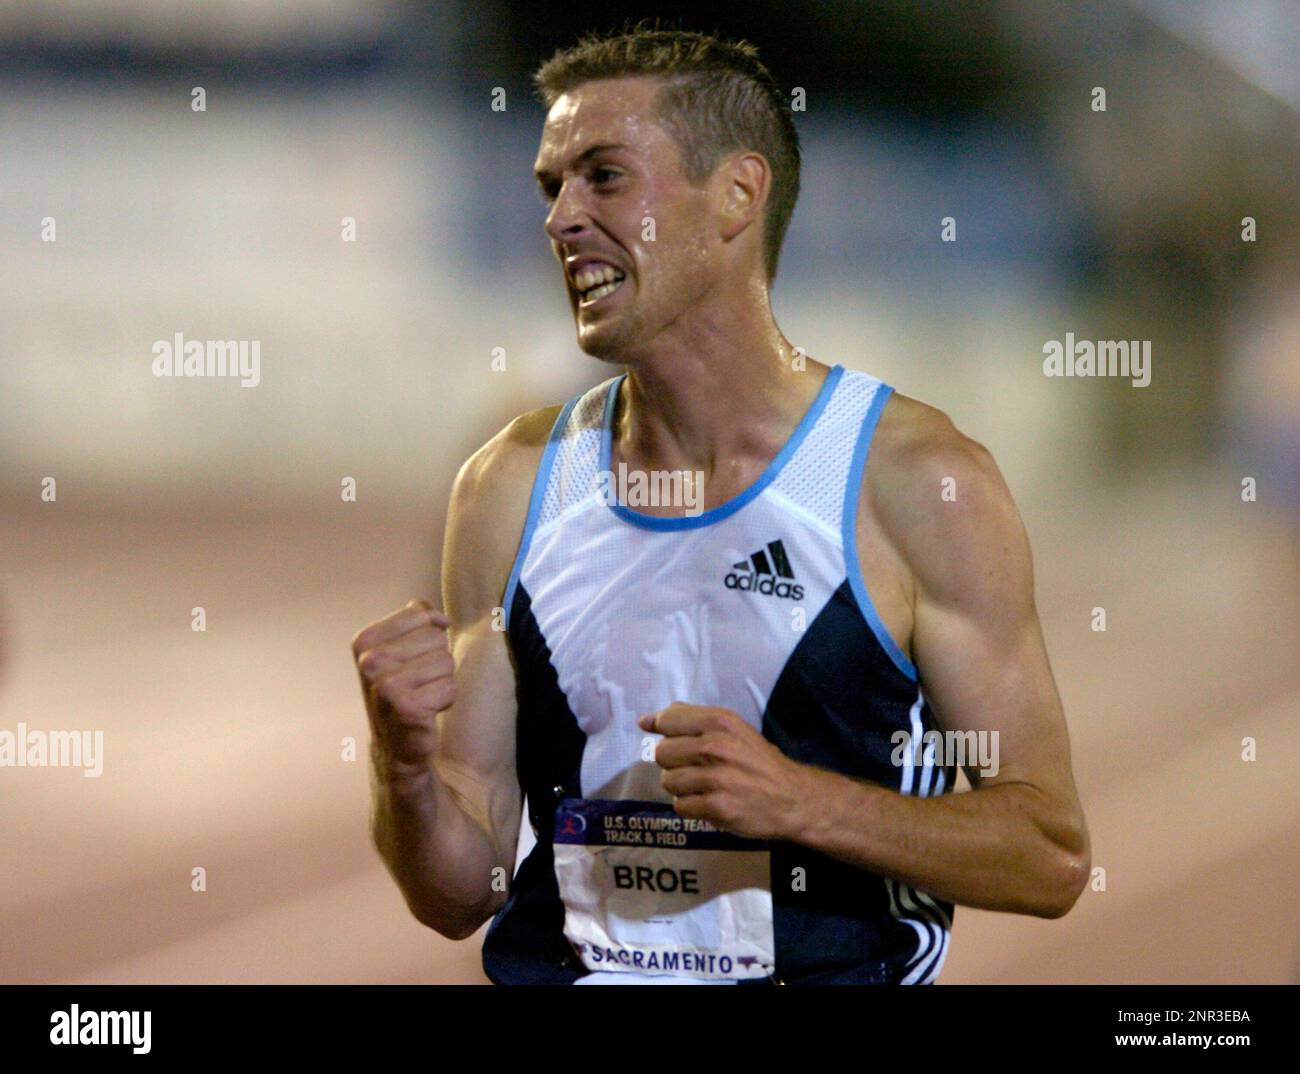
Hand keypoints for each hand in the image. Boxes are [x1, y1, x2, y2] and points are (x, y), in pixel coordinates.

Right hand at [352, 599, 455, 781]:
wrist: (394, 742)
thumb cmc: (403, 688)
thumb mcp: (399, 646)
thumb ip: (416, 619)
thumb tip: (439, 617)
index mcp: (365, 641)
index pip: (422, 614)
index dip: (429, 634)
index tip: (413, 658)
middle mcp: (370, 662)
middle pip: (436, 638)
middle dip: (436, 659)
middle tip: (417, 682)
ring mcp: (385, 685)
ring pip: (446, 661)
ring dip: (442, 680)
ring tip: (422, 695)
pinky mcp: (407, 708)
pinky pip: (450, 687)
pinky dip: (446, 699)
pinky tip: (427, 711)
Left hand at [638, 703, 813, 839]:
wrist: (793, 797)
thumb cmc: (758, 761)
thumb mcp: (732, 728)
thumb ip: (690, 719)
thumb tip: (646, 721)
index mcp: (719, 721)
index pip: (667, 720)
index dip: (664, 732)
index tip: (672, 741)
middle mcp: (715, 746)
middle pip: (662, 754)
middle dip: (675, 763)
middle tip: (698, 768)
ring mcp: (715, 778)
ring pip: (668, 782)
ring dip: (683, 788)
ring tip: (706, 787)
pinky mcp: (716, 807)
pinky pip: (680, 806)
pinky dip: (692, 807)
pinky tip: (711, 802)